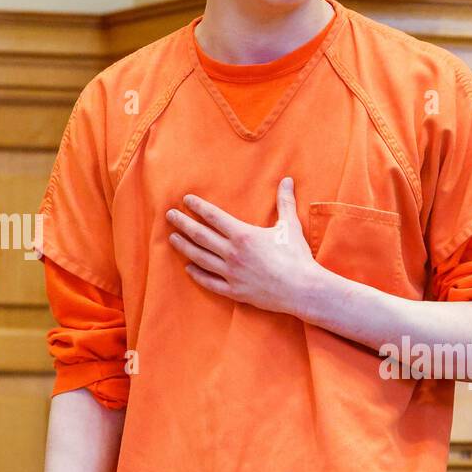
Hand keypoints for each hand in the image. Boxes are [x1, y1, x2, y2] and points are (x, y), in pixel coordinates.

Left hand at [166, 177, 321, 316]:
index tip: (186, 200)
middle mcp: (232, 253)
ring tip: (173, 239)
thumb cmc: (296, 256)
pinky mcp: (235, 291)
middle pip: (200, 236)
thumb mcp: (290, 226)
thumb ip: (285, 202)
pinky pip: (210, 282)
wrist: (302, 288)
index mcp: (243, 235)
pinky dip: (198, 275)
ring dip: (184, 247)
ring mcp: (231, 273)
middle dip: (183, 223)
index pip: (213, 217)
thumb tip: (287, 180)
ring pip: (200, 258)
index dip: (198, 206)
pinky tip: (189, 269)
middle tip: (169, 216)